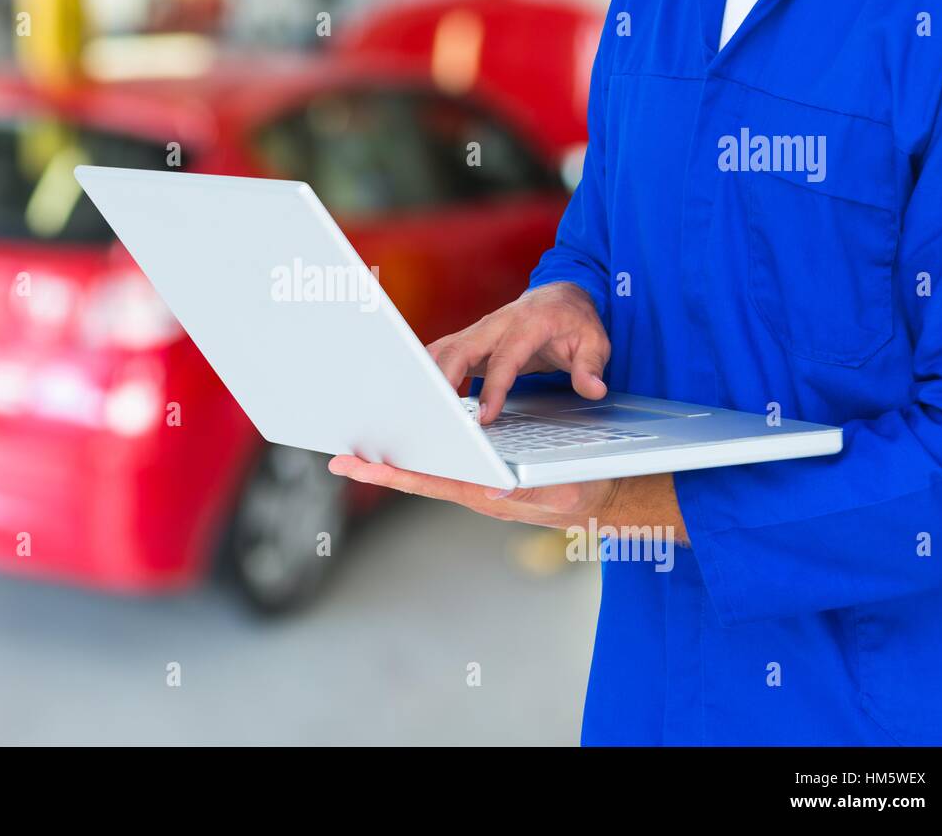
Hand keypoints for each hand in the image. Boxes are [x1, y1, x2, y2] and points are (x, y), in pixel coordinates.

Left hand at [326, 457, 683, 536]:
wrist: (603, 497)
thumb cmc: (586, 490)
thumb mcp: (566, 488)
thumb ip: (534, 488)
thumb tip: (496, 489)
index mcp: (486, 492)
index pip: (431, 482)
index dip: (395, 474)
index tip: (360, 466)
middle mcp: (473, 489)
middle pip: (417, 477)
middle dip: (379, 468)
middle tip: (339, 459)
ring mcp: (475, 485)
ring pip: (425, 471)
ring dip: (391, 463)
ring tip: (357, 453)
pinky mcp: (482, 476)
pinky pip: (441, 466)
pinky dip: (416, 458)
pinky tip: (402, 446)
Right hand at [426, 281, 608, 423]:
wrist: (560, 297)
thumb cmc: (574, 321)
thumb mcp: (595, 341)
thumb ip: (591, 366)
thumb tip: (593, 389)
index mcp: (528, 324)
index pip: (505, 359)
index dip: (494, 388)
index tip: (485, 416)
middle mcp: (497, 324)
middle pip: (461, 349)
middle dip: (445, 380)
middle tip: (439, 414)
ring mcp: (480, 331)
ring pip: (444, 349)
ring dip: (429, 375)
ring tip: (423, 406)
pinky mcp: (470, 339)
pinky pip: (442, 352)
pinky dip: (428, 370)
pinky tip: (421, 392)